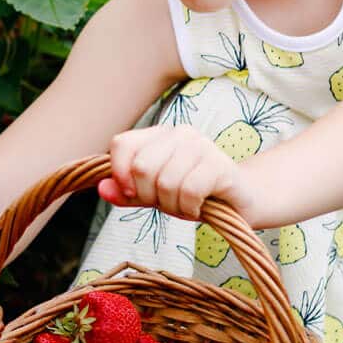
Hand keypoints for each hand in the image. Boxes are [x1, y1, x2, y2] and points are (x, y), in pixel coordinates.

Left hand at [95, 123, 251, 222]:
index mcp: (159, 135)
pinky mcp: (220, 165)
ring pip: (165, 183)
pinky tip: (199, 207)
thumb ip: (126, 192)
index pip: (122, 144)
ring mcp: (202, 146)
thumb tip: (101, 188)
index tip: (131, 193)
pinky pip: (189, 191)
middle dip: (149, 196)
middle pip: (142, 167)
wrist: (240, 202)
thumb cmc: (193, 196)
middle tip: (167, 203)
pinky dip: (190, 208)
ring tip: (186, 206)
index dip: (120, 173)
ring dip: (173, 206)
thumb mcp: (154, 195)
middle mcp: (180, 133)